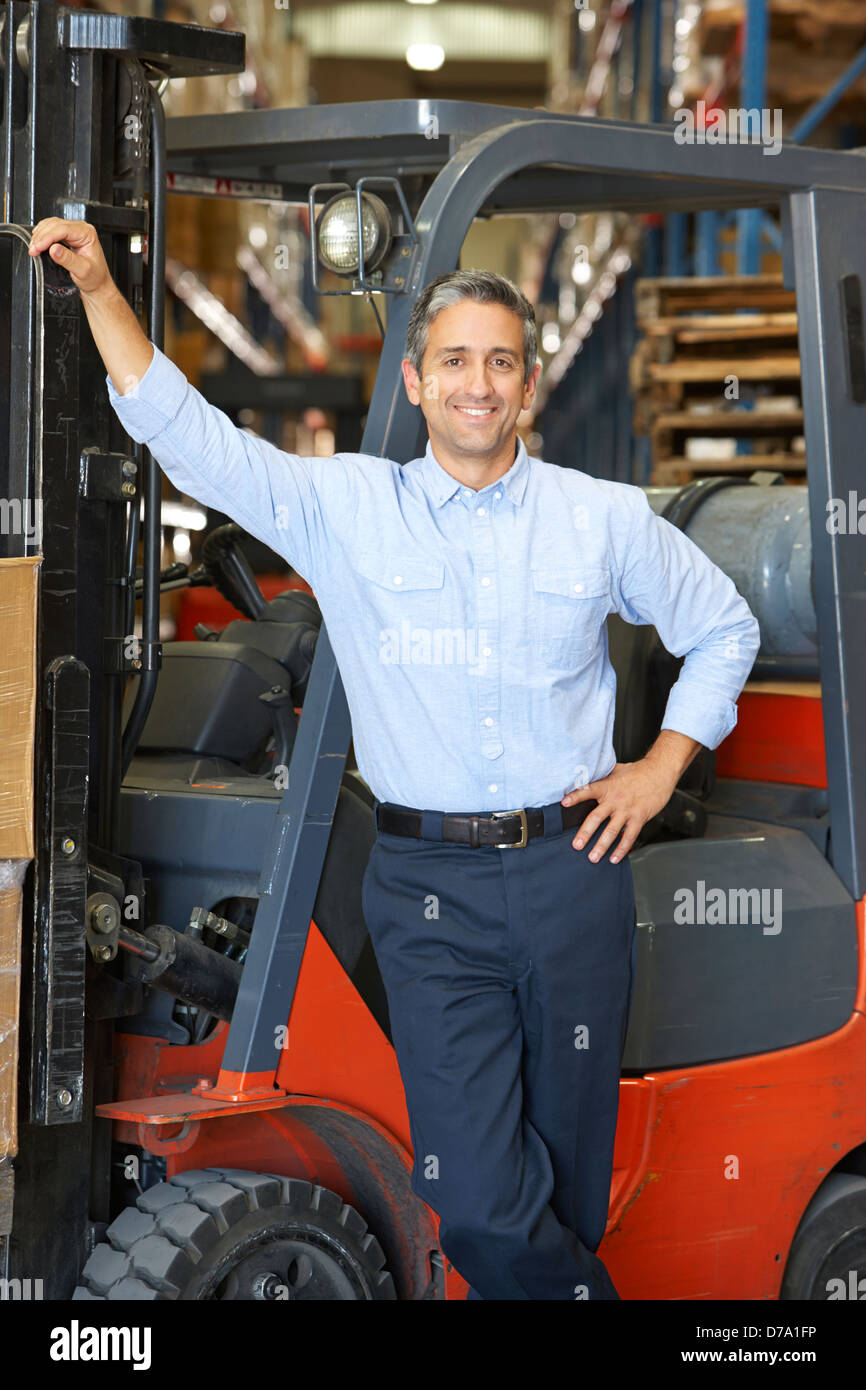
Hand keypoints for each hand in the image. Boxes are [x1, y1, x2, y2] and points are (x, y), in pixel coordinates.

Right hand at [28, 218, 112, 297]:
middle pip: (55, 225)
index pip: (63, 229)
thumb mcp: (82, 271)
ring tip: (33, 248)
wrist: (96, 283)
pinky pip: (50, 229)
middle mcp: (81, 229)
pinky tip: (38, 243)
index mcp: (87, 234)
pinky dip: (42, 235)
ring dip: (39, 235)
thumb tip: (54, 249)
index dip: (47, 237)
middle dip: (41, 237)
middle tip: (33, 250)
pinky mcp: (66, 235)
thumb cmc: (94, 277)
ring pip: (50, 225)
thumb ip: (68, 260)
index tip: (37, 247)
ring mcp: (73, 231)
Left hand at [561, 759, 675, 863]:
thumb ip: (601, 777)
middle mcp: (616, 799)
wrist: (659, 772)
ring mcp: (627, 809)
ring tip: (593, 857)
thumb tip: (584, 777)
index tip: (564, 803)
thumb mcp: (616, 770)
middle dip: (585, 833)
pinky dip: (622, 849)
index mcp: (607, 786)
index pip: (588, 790)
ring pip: (612, 831)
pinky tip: (615, 858)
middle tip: (576, 845)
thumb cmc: (637, 772)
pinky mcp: (639, 817)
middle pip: (597, 817)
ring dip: (602, 846)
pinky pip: (629, 836)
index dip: (576, 796)